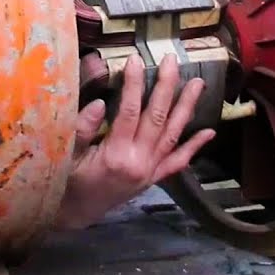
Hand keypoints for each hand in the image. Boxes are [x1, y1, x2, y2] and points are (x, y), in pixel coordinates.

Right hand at [52, 50, 215, 229]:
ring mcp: (150, 171)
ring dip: (186, 107)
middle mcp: (139, 162)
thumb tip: (100, 102)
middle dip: (167, 86)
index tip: (135, 60)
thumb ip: (82, 130)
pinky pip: (177, 161)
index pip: (130, 111)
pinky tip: (208, 131)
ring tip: (198, 84)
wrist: (75, 214)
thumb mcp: (66, 155)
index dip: (134, 84)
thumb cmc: (67, 182)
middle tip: (172, 60)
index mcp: (116, 155)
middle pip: (158, 117)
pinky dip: (194, 147)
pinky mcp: (153, 178)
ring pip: (173, 134)